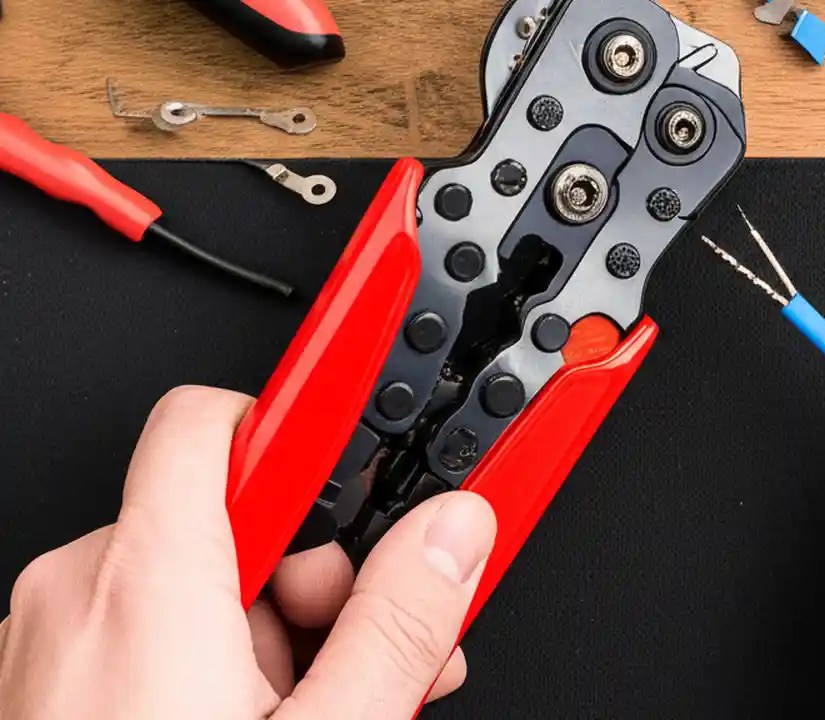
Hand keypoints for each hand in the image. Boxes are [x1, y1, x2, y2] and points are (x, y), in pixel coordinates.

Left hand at [0, 386, 496, 719]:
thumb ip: (402, 624)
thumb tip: (456, 535)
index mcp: (147, 583)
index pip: (225, 421)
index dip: (314, 409)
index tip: (375, 397)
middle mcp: (84, 593)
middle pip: (236, 513)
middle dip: (321, 568)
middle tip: (372, 640)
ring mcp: (58, 642)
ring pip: (204, 578)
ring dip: (283, 627)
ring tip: (331, 707)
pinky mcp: (56, 684)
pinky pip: (158, 626)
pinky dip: (226, 659)